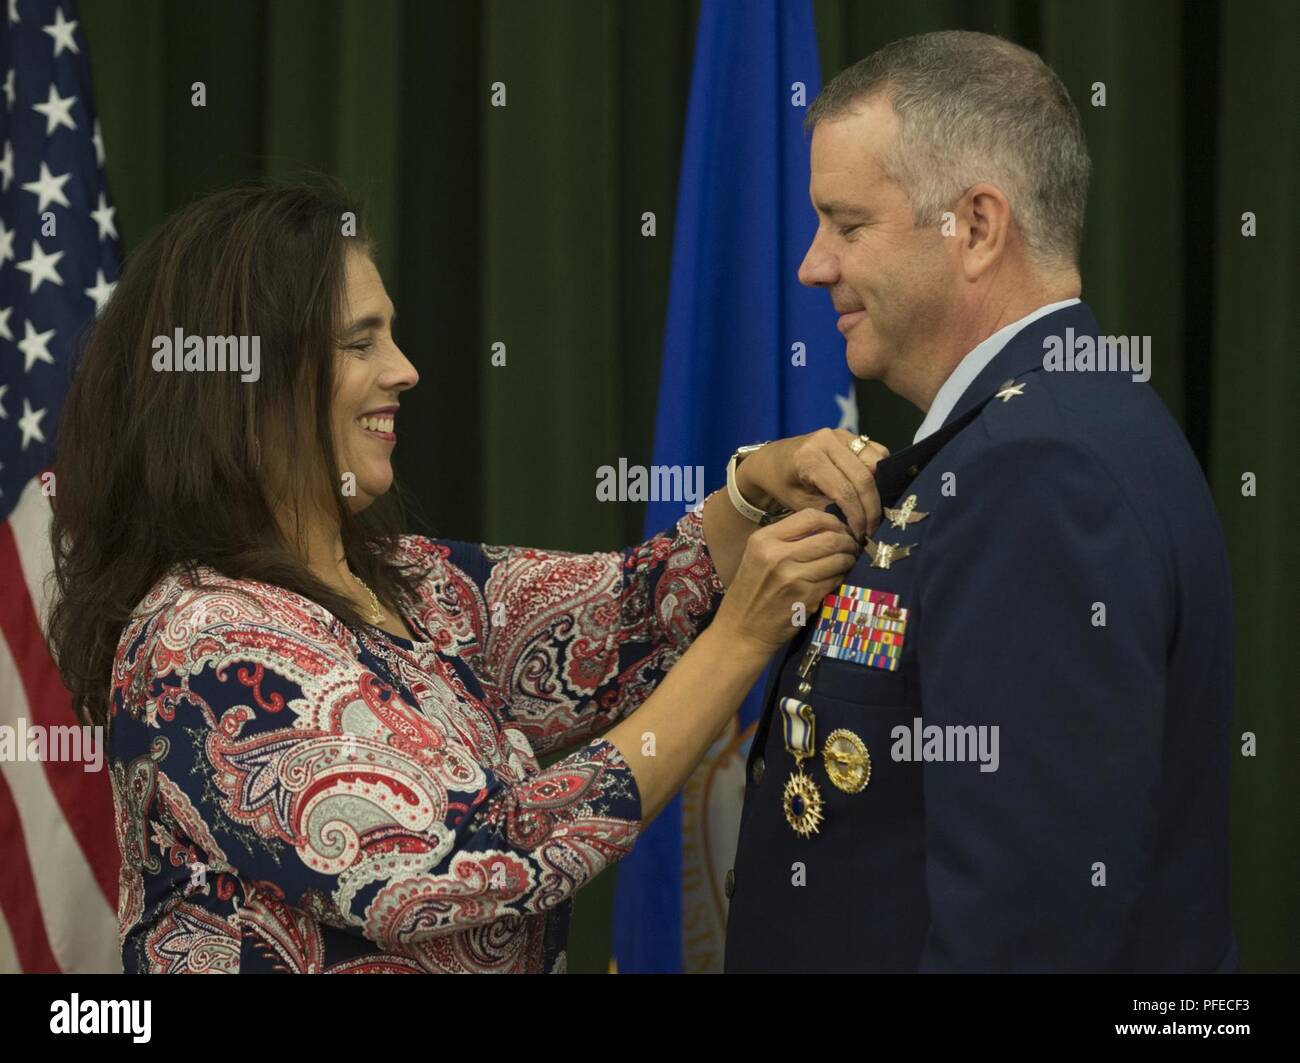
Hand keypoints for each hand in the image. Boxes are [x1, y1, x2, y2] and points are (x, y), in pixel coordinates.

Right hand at [712, 509, 859, 652]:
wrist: (741, 630)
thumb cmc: (750, 591)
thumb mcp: (758, 556)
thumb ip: (786, 539)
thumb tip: (825, 528)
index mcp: (765, 539)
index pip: (810, 517)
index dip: (832, 521)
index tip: (838, 529)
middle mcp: (778, 555)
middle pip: (830, 537)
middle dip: (847, 541)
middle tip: (851, 547)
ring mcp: (793, 577)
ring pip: (838, 559)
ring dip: (848, 559)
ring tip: (847, 561)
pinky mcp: (806, 597)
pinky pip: (835, 580)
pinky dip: (841, 577)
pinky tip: (836, 578)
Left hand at [736, 429, 890, 541]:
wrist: (772, 459)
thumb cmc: (782, 484)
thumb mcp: (800, 504)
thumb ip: (828, 512)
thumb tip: (858, 528)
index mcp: (809, 458)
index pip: (844, 491)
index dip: (857, 516)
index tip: (861, 535)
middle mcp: (827, 440)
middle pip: (864, 477)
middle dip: (871, 508)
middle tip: (872, 529)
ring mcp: (840, 434)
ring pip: (876, 462)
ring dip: (878, 490)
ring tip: (871, 511)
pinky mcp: (849, 434)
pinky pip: (876, 452)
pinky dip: (878, 473)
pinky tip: (870, 491)